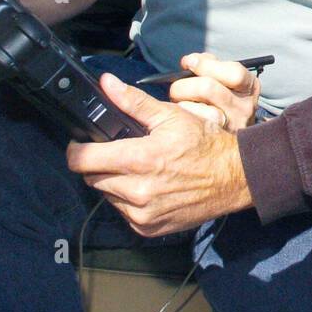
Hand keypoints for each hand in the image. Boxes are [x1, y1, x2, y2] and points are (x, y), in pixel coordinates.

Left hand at [67, 74, 253, 236]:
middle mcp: (137, 191)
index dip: (78, 149)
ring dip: (114, 182)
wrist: (234, 178)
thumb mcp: (172, 116)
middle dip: (99, 164)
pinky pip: (123, 213)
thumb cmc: (206, 144)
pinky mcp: (148, 228)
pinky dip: (129, 201)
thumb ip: (134, 101)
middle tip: (119, 153)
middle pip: (91, 178)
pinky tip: (148, 187)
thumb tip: (107, 84)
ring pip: (106, 196)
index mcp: (139, 160)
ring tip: (138, 170)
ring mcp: (142, 214)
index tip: (82, 144)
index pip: (82, 160)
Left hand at [166, 52, 261, 130]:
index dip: (206, 64)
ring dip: (180, 102)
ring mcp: (230, 126)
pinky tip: (181, 116)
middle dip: (184, 84)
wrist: (231, 138)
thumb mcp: (226, 79)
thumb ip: (210, 65)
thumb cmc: (222, 99)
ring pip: (196, 109)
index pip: (234, 73)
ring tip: (178, 103)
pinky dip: (181, 117)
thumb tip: (190, 61)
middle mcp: (243, 108)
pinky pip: (190, 125)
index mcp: (249, 87)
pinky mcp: (214, 140)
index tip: (188, 62)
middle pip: (208, 88)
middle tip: (176, 88)